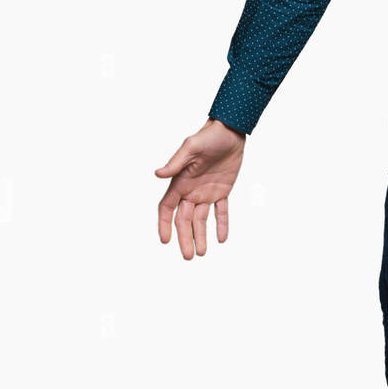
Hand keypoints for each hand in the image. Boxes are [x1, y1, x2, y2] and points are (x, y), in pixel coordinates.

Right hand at [155, 118, 245, 258]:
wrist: (230, 132)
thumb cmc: (207, 136)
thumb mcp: (191, 148)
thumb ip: (176, 162)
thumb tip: (158, 174)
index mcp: (180, 182)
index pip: (166, 208)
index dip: (164, 224)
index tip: (165, 240)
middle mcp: (191, 191)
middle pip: (184, 220)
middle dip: (185, 238)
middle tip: (188, 257)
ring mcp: (206, 192)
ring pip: (201, 220)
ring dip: (201, 236)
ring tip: (202, 253)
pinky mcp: (222, 191)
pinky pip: (221, 211)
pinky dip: (222, 224)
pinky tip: (222, 238)